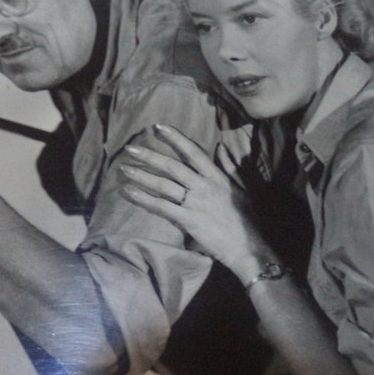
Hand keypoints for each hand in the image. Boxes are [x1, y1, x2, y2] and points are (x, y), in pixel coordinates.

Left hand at [119, 123, 271, 281]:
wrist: (249, 247)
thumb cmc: (247, 218)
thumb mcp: (242, 187)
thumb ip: (230, 166)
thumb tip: (221, 146)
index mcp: (217, 176)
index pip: (193, 151)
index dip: (175, 138)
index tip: (157, 127)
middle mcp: (204, 186)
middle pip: (172, 166)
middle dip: (149, 155)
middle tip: (130, 148)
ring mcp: (195, 203)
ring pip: (163, 184)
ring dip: (141, 175)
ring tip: (123, 169)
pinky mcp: (188, 221)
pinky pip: (161, 207)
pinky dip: (143, 199)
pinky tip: (129, 192)